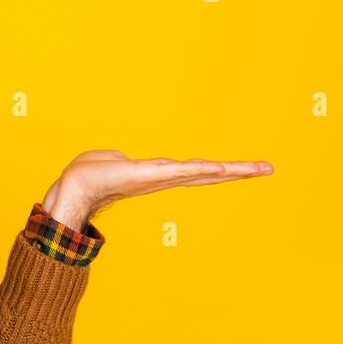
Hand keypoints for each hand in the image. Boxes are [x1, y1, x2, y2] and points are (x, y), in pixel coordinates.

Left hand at [41, 150, 274, 230]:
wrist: (75, 184)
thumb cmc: (90, 173)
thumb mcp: (112, 160)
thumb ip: (123, 160)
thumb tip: (121, 160)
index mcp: (160, 175)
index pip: (196, 171)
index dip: (220, 170)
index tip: (244, 168)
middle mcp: (165, 178)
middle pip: (208, 173)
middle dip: (239, 172)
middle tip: (268, 169)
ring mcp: (160, 178)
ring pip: (200, 172)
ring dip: (230, 170)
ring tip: (257, 168)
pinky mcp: (150, 175)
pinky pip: (180, 171)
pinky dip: (201, 170)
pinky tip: (221, 168)